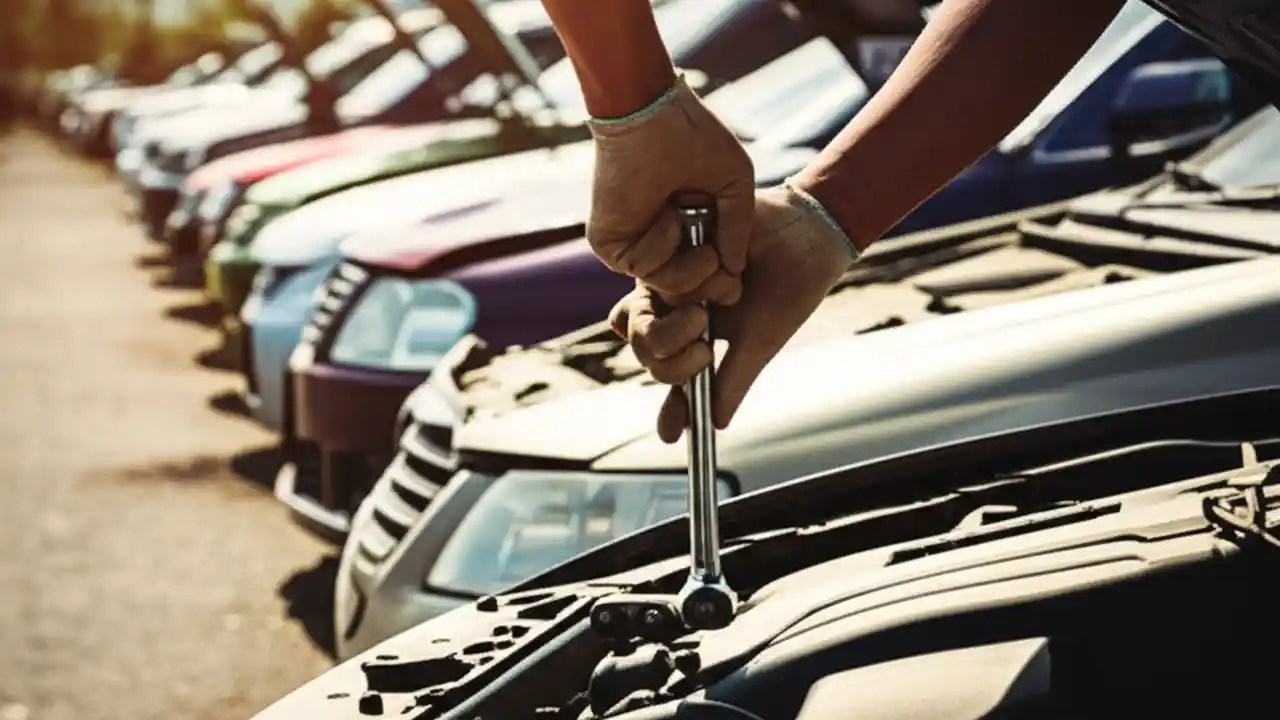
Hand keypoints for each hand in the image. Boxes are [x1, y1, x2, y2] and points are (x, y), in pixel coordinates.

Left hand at [588, 76, 753, 304]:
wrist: (649, 113)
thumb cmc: (692, 136)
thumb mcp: (733, 184)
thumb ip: (737, 229)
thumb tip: (735, 272)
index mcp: (687, 228)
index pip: (706, 277)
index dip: (722, 285)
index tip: (735, 286)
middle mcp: (659, 241)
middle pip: (688, 292)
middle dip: (709, 283)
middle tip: (715, 259)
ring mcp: (633, 244)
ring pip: (669, 286)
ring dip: (687, 258)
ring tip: (686, 217)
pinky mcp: (609, 244)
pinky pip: (643, 268)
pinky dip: (661, 243)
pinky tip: (663, 211)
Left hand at [609, 184, 857, 442]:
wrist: (811, 239)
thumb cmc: (787, 292)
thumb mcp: (758, 346)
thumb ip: (729, 384)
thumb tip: (714, 427)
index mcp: (687, 330)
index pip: (655, 361)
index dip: (667, 378)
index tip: (684, 401)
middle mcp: (672, 301)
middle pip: (638, 334)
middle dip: (668, 344)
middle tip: (704, 334)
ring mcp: (672, 269)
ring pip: (646, 302)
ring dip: (690, 306)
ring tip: (732, 289)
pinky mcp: (678, 236)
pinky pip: (667, 265)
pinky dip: (699, 275)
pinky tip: (730, 268)